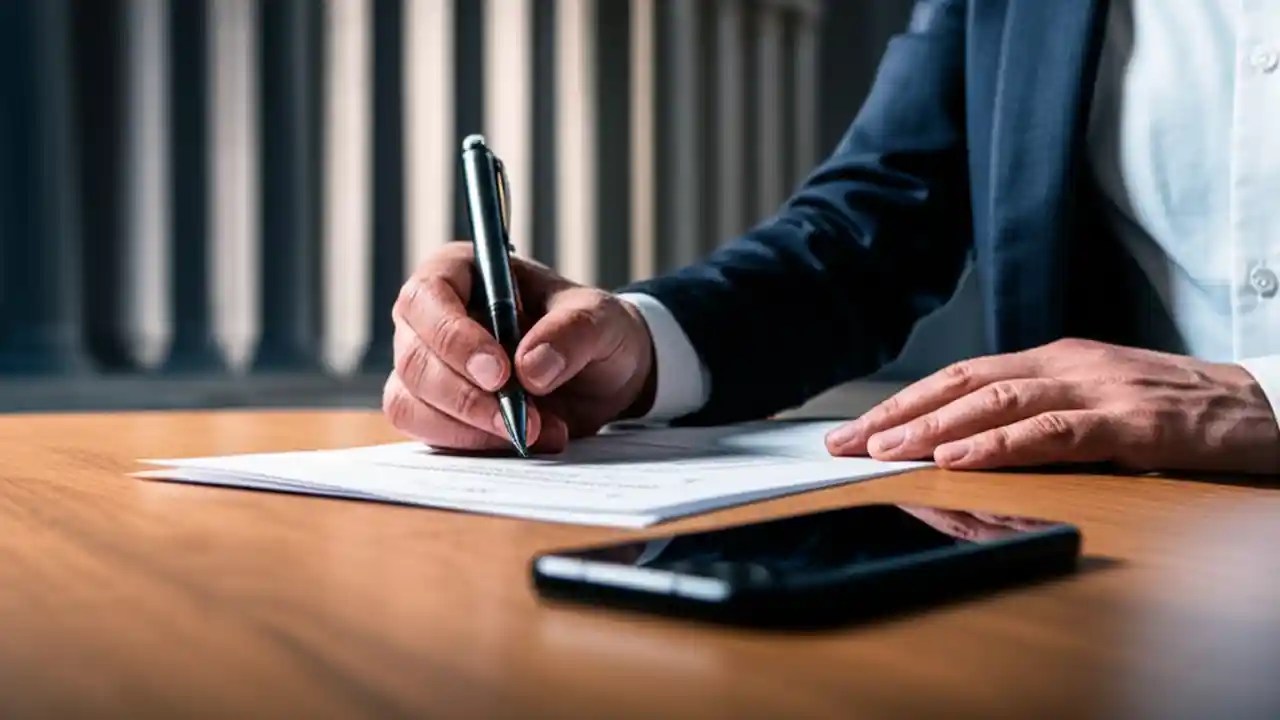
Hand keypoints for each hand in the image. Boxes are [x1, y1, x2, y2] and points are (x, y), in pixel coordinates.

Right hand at [384, 242, 654, 452]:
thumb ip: (572, 333)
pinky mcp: (434, 410)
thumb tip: (529, 368)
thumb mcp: (601, 320)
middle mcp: (432, 317)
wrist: (603, 376)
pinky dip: (472, 444)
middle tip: (522, 418)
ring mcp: (427, 365)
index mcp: (461, 271)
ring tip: (534, 430)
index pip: (428, 296)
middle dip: (466, 397)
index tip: (498, 373)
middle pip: (414, 358)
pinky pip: (427, 432)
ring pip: (412, 402)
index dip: (454, 337)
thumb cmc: (593, 330)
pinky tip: (518, 440)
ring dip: (470, 428)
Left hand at [824, 339, 1279, 473]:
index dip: (903, 402)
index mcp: (1055, 359)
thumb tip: (965, 442)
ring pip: (998, 400)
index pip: (961, 376)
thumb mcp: (1095, 403)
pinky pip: (1055, 431)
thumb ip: (1037, 414)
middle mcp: (1067, 364)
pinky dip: (1002, 442)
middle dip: (898, 414)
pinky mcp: (1131, 423)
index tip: (856, 430)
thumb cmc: (1176, 410)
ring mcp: (1098, 389)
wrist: (1266, 406)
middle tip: (846, 444)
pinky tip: (962, 455)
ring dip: (934, 427)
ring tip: (886, 450)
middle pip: (963, 383)